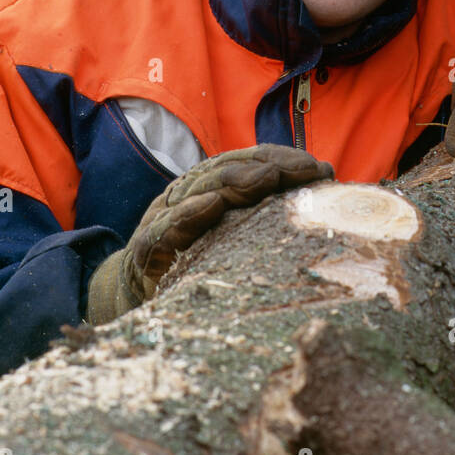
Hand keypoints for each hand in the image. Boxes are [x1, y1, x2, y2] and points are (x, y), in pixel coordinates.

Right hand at [86, 144, 332, 322]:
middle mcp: (187, 195)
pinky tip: (213, 205)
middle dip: (269, 165)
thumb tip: (321, 197)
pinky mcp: (148, 250)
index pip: (247, 163)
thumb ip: (262, 215)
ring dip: (236, 180)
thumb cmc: (193, 263)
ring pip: (200, 188)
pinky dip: (190, 213)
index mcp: (208, 189)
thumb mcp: (231, 237)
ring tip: (268, 177)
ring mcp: (165, 218)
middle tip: (305, 169)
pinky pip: (167, 228)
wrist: (132, 294)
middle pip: (227, 170)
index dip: (282, 160)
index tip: (320, 168)